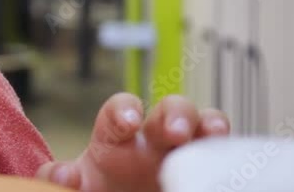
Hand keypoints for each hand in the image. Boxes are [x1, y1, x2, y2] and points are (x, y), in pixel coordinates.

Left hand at [36, 93, 229, 191]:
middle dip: (178, 113)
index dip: (125, 110)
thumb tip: (60, 176)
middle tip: (178, 133)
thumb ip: (64, 177)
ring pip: (205, 125)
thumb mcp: (78, 183)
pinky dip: (231, 157)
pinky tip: (233, 168)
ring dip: (212, 126)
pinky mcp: (207, 168)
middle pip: (172, 109)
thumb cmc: (99, 186)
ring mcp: (186, 152)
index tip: (129, 121)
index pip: (118, 112)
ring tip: (214, 136)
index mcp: (117, 136)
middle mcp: (154, 138)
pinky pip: (225, 156)